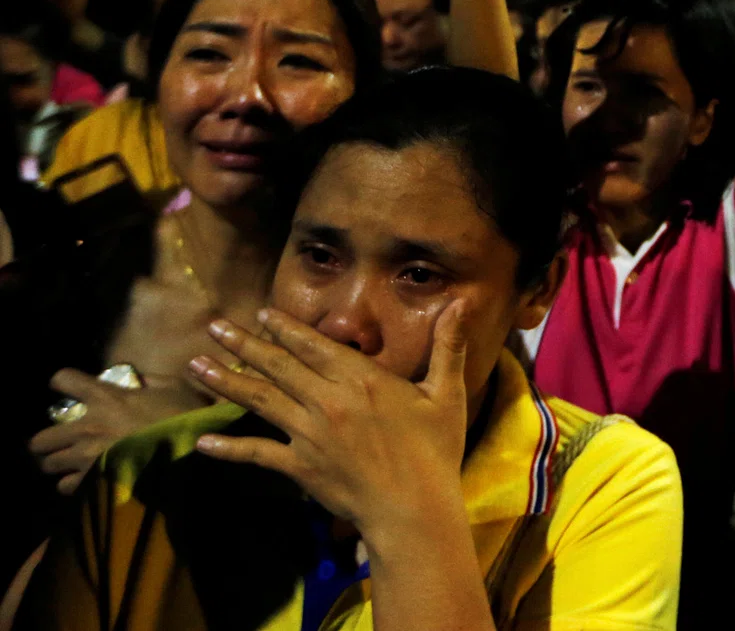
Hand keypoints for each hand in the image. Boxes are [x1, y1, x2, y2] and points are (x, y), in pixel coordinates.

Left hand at [29, 370, 207, 494]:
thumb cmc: (184, 416)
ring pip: (49, 465)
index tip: (68, 389)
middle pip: (40, 439)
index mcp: (105, 397)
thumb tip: (135, 379)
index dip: (62, 383)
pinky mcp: (91, 481)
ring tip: (73, 465)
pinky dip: (73, 484)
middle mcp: (87, 425)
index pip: (63, 380)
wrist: (192, 451)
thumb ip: (149, 380)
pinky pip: (65, 487)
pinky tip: (87, 481)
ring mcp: (86, 456)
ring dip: (60, 464)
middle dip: (48, 441)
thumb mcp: (173, 387)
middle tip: (63, 442)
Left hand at [189, 307, 470, 544]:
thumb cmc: (436, 451)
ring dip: (225, 382)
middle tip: (215, 327)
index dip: (286, 328)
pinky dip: (229, 449)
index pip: (315, 345)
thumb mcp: (447, 393)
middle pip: (278, 366)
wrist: (414, 510)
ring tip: (195, 366)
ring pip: (260, 401)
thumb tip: (460, 303)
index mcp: (363, 379)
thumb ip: (448, 346)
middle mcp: (329, 401)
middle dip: (244, 344)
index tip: (263, 314)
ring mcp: (310, 435)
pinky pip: (257, 455)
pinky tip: (204, 443)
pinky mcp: (300, 467)